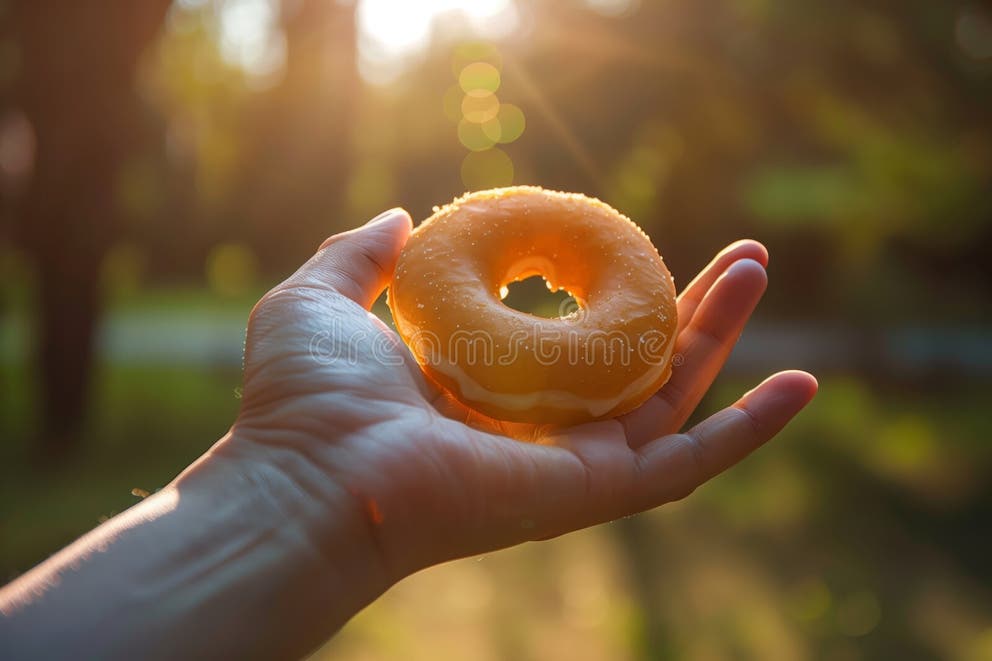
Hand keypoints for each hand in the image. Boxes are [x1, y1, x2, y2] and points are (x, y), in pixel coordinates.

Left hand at [226, 208, 816, 581]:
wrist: (309, 476)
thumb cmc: (305, 398)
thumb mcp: (326, 298)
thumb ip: (360, 258)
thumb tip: (396, 218)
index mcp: (486, 389)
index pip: (570, 340)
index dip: (610, 291)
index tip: (633, 243)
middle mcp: (536, 429)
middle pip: (637, 364)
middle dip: (689, 308)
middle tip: (737, 255)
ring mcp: (570, 464)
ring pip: (672, 400)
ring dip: (721, 337)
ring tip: (757, 269)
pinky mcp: (593, 490)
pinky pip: (688, 464)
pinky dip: (751, 432)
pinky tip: (800, 386)